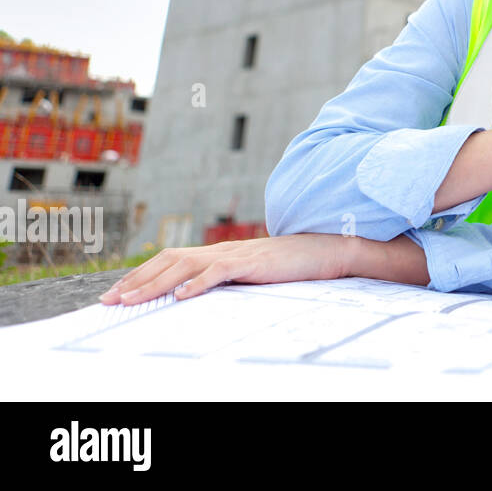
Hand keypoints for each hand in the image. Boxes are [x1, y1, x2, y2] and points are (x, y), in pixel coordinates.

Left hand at [98, 233, 356, 305]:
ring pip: (186, 265)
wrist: (324, 251)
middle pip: (168, 260)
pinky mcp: (253, 263)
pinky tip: (182, 296)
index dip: (140, 276)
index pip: (169, 260)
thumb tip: (195, 297)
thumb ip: (224, 280)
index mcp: (217, 253)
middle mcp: (220, 249)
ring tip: (132, 300)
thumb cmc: (288, 267)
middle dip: (136, 281)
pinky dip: (199, 283)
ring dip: (155, 284)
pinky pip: (220, 271)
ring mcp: (236, 254)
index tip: (115, 294)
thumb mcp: (249, 275)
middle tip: (109, 300)